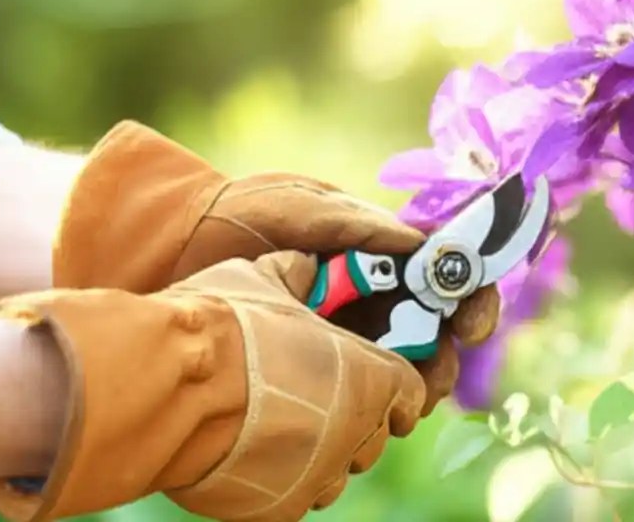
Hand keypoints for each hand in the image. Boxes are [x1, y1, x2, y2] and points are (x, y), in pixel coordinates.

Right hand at [0, 251, 425, 521]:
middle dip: (355, 420)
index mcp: (371, 375)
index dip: (397, 389)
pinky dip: (282, 480)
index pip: (412, 394)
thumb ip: (296, 274)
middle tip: (317, 398)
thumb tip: (308, 263)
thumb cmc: (221, 328)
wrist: (167, 388)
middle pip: (375, 435)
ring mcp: (320, 474)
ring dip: (320, 453)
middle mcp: (357, 430)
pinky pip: (294, 497)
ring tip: (281, 427)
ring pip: (337, 472)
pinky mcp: (281, 507)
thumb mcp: (263, 277)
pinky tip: (253, 453)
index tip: (379, 383)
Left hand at [54, 120, 500, 413]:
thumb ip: (350, 223)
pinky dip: (368, 414)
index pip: (443, 275)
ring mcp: (341, 335)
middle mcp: (368, 296)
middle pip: (432, 335)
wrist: (161, 249)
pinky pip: (354, 396)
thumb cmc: (231, 215)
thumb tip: (418, 242)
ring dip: (411, 397)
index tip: (472, 325)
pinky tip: (361, 426)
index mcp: (377, 254)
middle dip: (443, 363)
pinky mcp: (311, 369)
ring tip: (396, 415)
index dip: (471, 299)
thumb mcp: (291, 207)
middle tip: (430, 387)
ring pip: (399, 373)